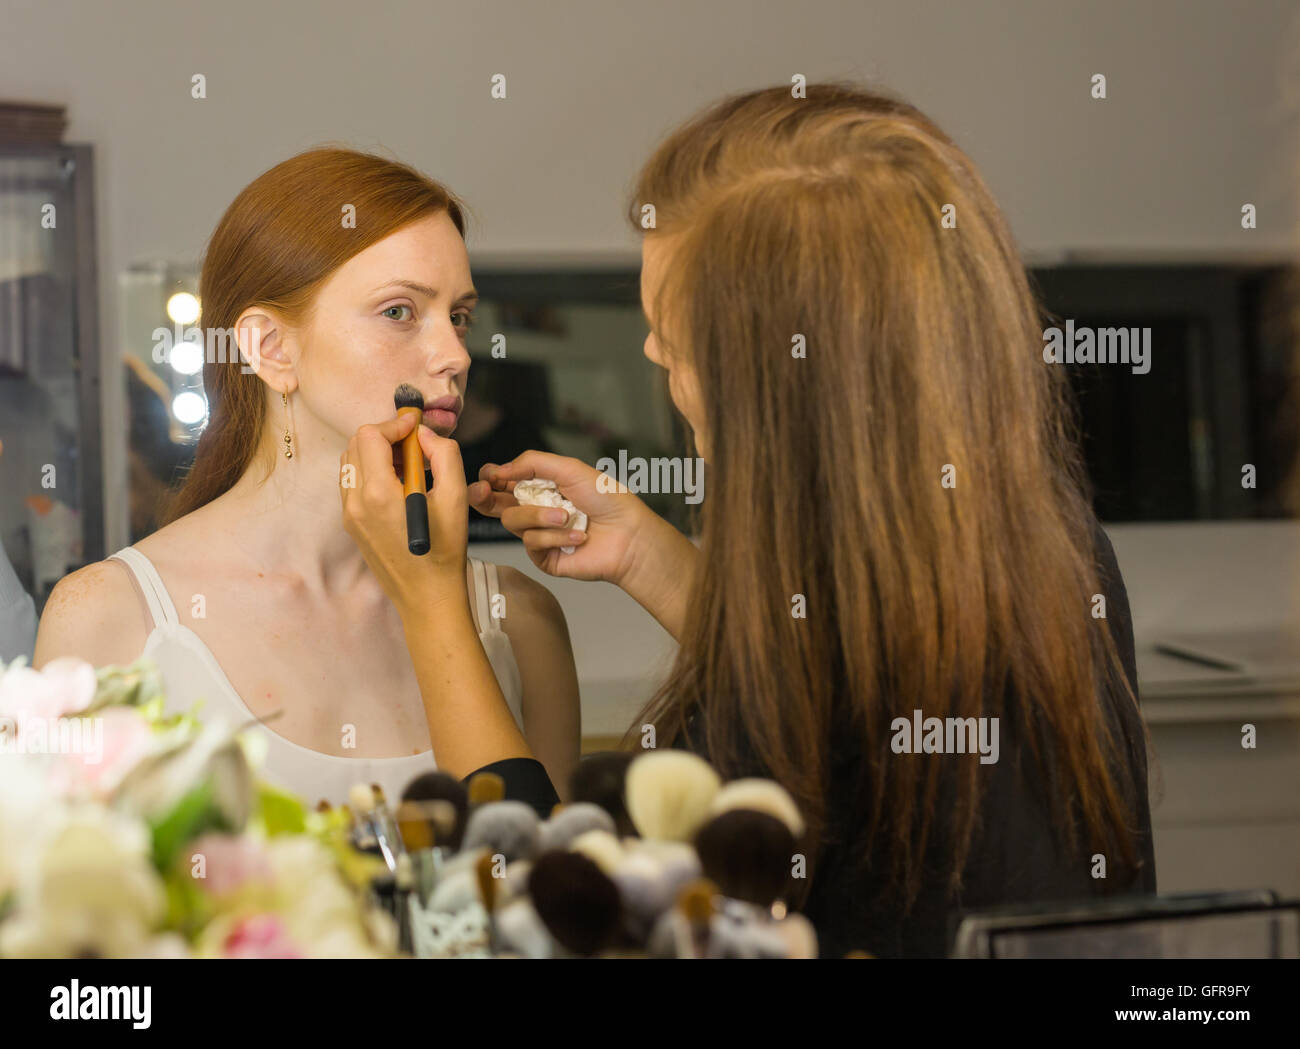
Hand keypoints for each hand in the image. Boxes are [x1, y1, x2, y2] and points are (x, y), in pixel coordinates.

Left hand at [340, 412, 468, 613]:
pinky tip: (396, 484)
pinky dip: (369, 471)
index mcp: (378, 493)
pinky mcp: (351, 524)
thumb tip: (426, 435)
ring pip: (350, 462)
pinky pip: (351, 483)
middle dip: (385, 436)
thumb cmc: (445, 551)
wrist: (427, 596)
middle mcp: (355, 501)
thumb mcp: (456, 498)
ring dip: (375, 452)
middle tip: (414, 446)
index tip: (417, 428)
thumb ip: (444, 456)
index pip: (371, 435)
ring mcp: (349, 514)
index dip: (395, 424)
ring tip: (406, 464)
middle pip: (356, 444)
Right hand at [469, 450, 652, 585]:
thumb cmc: (606, 498)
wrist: (629, 533)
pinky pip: (532, 543)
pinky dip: (555, 536)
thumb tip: (499, 469)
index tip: (489, 477)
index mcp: (538, 486)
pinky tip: (578, 535)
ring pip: (513, 521)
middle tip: (485, 493)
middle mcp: (534, 510)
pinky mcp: (544, 558)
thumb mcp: (569, 469)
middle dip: (484, 497)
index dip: (490, 478)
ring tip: (567, 515)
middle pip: (493, 505)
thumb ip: (532, 463)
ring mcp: (538, 535)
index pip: (501, 481)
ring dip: (540, 516)